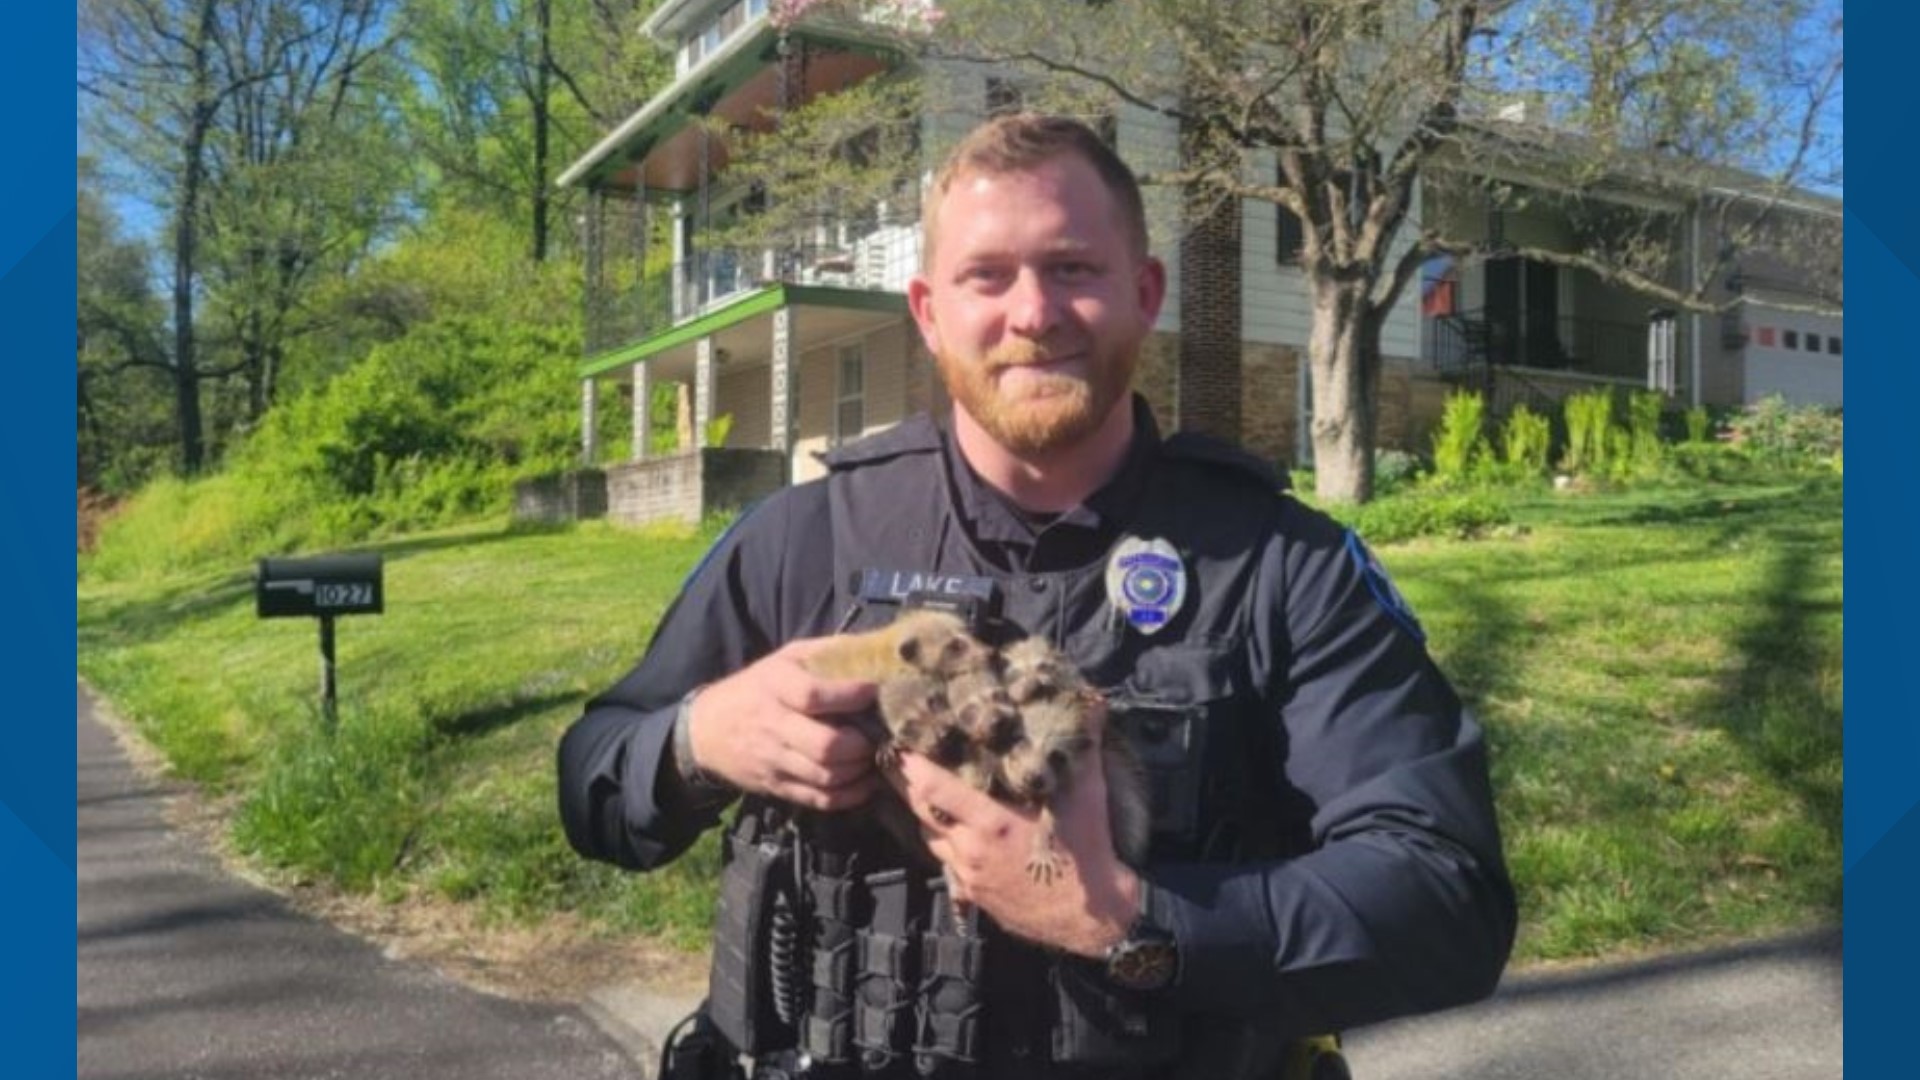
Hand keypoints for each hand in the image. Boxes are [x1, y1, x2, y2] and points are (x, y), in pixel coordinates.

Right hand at [684, 637, 881, 809]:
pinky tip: (865, 782)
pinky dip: (850, 796)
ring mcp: (774, 760)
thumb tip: (877, 648)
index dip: (850, 696)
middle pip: (825, 746)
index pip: (813, 696)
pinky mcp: (777, 787)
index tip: (872, 692)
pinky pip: (819, 799)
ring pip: (826, 776)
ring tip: (873, 756)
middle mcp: (772, 725)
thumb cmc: (758, 687)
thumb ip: (828, 651)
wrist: (707, 729)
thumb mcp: (786, 658)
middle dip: (860, 744)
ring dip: (859, 770)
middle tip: (876, 735)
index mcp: (775, 686)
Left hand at [888, 742, 1139, 957]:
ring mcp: (967, 873)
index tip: (902, 740)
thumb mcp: (1089, 794)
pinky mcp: (970, 892)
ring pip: (928, 834)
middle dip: (907, 781)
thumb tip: (1091, 703)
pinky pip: (944, 858)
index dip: (911, 762)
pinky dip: (944, 838)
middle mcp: (970, 847)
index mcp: (991, 821)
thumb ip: (1082, 747)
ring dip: (926, 812)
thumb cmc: (1088, 849)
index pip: (931, 786)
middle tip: (904, 755)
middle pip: (919, 808)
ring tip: (930, 787)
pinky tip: (956, 826)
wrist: (1092, 916)